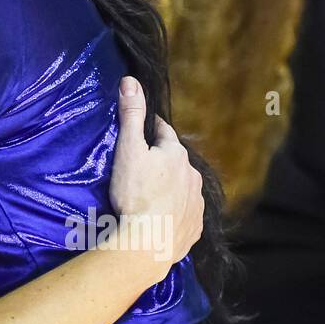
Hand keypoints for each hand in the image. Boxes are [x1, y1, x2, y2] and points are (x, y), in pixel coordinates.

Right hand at [108, 76, 203, 271]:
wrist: (148, 243)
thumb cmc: (135, 194)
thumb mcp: (128, 150)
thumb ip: (131, 115)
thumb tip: (131, 80)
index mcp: (176, 154)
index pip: (163, 132)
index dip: (151, 129)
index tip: (140, 130)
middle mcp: (192, 176)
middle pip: (175, 161)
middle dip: (162, 160)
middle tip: (141, 166)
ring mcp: (196, 204)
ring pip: (184, 187)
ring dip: (171, 186)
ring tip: (151, 194)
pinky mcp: (195, 228)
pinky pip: (186, 214)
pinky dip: (176, 212)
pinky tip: (163, 218)